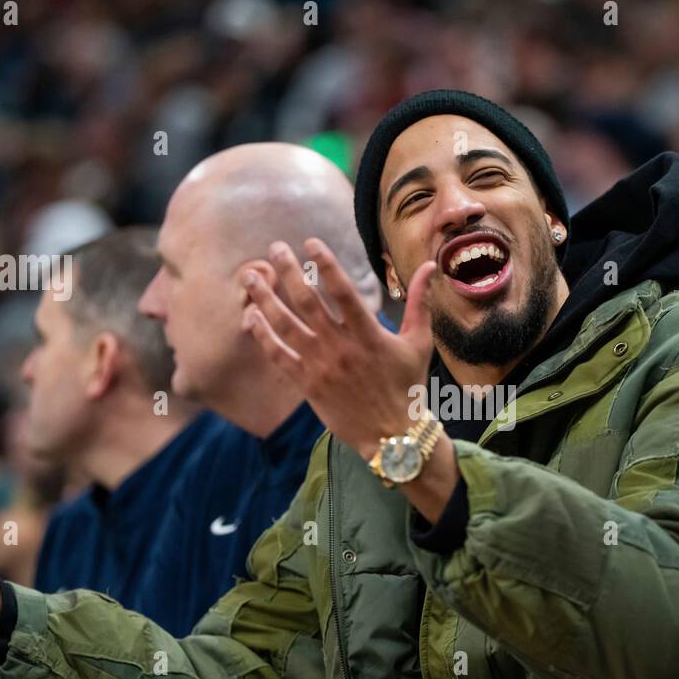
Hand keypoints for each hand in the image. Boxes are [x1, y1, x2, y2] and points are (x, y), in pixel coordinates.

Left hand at [243, 238, 435, 460]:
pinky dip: (262, 334)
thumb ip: (420, 302)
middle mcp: (341, 347)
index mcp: (368, 334)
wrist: (393, 436)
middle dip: (288, 271)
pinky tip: (251, 315)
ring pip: (285, 325)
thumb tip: (428, 266)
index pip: (342, 291)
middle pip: (307, 301)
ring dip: (265, 298)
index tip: (310, 242)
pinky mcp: (308, 384)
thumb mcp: (419, 342)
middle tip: (275, 248)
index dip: (325, 264)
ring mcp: (321, 366)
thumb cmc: (408, 386)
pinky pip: (279, 355)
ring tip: (250, 276)